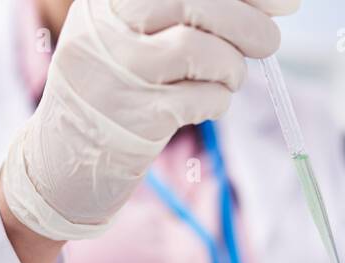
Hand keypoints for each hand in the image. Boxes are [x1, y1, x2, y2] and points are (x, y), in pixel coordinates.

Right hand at [1, 0, 299, 241]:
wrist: (61, 163)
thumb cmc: (112, 92)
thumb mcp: (128, 38)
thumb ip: (184, 14)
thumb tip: (266, 4)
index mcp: (106, 1)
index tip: (283, 1)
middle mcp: (105, 29)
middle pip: (193, 1)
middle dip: (247, 21)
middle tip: (270, 42)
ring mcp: (117, 74)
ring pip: (198, 48)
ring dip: (232, 67)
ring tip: (230, 80)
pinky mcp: (135, 119)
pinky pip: (199, 99)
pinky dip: (218, 101)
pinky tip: (209, 105)